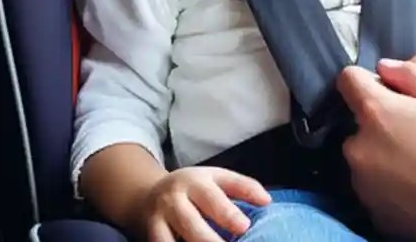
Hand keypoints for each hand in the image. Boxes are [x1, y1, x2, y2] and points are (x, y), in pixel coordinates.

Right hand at [138, 167, 269, 241]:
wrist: (148, 195)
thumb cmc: (194, 189)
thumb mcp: (217, 179)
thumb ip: (242, 187)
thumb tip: (267, 201)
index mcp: (195, 182)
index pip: (212, 197)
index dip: (227, 213)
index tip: (244, 227)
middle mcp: (174, 199)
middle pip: (191, 223)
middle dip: (208, 239)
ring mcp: (159, 219)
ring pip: (169, 240)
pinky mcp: (149, 234)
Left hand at [338, 60, 415, 239]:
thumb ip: (410, 74)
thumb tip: (385, 68)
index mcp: (375, 113)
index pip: (348, 80)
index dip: (367, 80)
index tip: (386, 89)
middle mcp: (359, 149)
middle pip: (358, 126)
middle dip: (381, 125)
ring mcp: (364, 184)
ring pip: (366, 160)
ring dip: (385, 157)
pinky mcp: (374, 212)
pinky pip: (376, 190)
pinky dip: (392, 186)